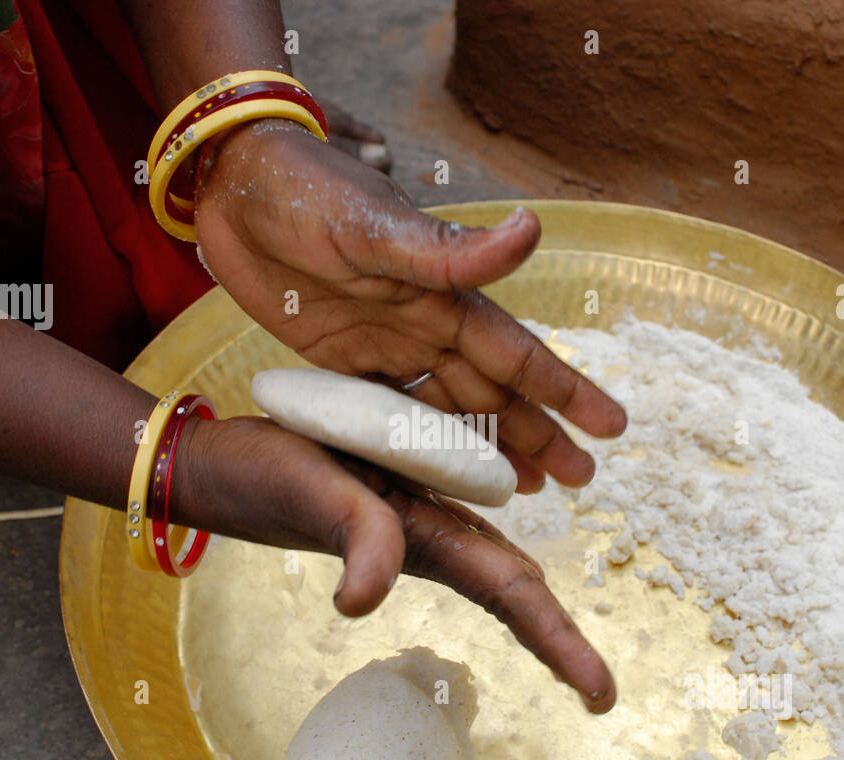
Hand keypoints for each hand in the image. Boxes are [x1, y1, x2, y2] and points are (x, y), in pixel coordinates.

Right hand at [175, 415, 616, 712]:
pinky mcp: (396, 487)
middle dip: (555, 638)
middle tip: (600, 689)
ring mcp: (414, 515)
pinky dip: (491, 526)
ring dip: (530, 597)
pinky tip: (511, 518)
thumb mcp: (316, 496)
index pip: (510, 596)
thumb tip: (364, 604)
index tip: (602, 694)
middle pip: (511, 589)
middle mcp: (428, 535)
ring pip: (490, 556)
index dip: (560, 643)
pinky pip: (458, 509)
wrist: (223, 463)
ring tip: (564, 634)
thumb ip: (355, 538)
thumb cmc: (265, 478)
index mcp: (425, 541)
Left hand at [192, 119, 626, 494]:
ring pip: (448, 410)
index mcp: (443, 295)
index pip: (517, 354)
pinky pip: (388, 414)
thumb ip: (452, 249)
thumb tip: (533, 229)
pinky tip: (435, 471)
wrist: (230, 186)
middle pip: (492, 393)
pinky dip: (416, 444)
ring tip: (523, 488)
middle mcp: (424, 325)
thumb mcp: (377, 226)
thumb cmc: (306, 192)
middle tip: (579, 480)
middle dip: (537, 435)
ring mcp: (384, 346)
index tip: (613, 426)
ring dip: (484, 447)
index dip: (564, 392)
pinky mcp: (341, 361)